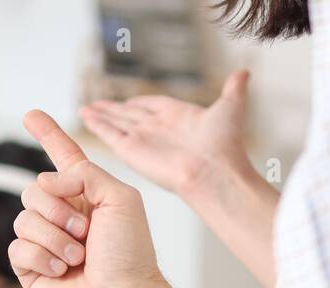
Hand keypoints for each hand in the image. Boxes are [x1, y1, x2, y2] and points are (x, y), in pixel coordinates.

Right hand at [11, 110, 165, 287]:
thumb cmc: (131, 256)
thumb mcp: (121, 198)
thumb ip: (85, 172)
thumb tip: (47, 182)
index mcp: (87, 196)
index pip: (62, 159)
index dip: (47, 135)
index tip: (31, 115)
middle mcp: (63, 217)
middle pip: (33, 189)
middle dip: (58, 208)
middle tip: (84, 232)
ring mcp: (45, 244)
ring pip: (22, 218)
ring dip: (54, 237)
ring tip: (78, 258)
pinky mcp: (30, 270)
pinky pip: (17, 247)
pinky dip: (41, 257)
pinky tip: (61, 272)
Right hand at [80, 71, 256, 202]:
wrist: (214, 173)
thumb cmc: (224, 146)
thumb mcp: (231, 107)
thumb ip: (234, 89)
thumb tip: (244, 73)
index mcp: (178, 117)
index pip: (153, 105)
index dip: (139, 101)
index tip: (127, 100)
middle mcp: (159, 129)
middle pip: (130, 115)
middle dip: (113, 110)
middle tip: (96, 106)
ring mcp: (144, 140)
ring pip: (117, 123)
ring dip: (101, 116)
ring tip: (86, 110)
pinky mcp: (132, 150)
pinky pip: (110, 134)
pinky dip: (98, 125)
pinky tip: (87, 118)